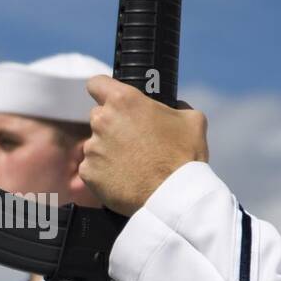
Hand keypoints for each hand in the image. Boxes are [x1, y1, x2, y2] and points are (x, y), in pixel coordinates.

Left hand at [81, 76, 208, 214]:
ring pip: (95, 144)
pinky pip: (92, 168)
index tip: (110, 100)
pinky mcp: (88, 172)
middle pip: (99, 116)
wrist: (173, 197)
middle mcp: (103, 121)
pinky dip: (104, 173)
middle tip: (134, 141)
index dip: (104, 91)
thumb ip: (176, 107)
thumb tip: (174, 107)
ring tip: (132, 165)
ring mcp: (93, 148)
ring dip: (108, 151)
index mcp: (124, 101)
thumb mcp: (192, 120)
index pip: (97, 83)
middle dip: (112, 125)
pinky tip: (124, 179)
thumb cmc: (184, 157)